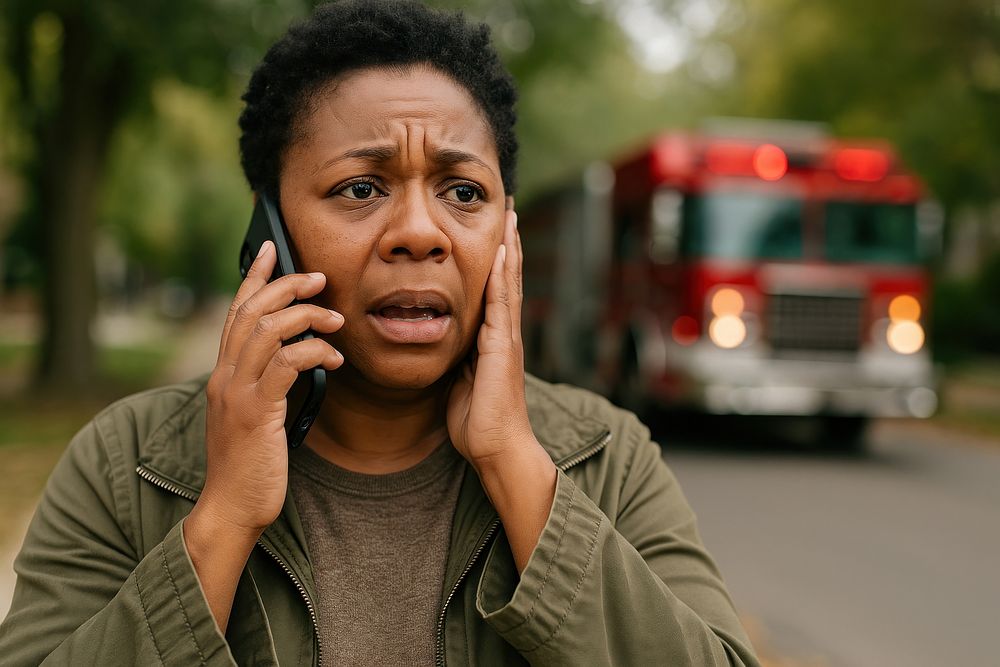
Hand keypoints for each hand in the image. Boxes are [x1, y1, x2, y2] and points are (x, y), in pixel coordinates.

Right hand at [196, 240, 344, 536]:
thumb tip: (294, 362)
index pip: (235, 312)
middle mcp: (224, 377)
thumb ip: (265, 386)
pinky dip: (315, 352)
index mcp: (224, 375)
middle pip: (251, 311)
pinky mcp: (256, 412)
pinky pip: (287, 364)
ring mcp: (237, 393)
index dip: (253, 277)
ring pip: (268, 329)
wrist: (231, 508)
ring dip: (307, 316)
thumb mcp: (254, 418)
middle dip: (286, 285)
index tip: (271, 249)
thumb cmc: (249, 466)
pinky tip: (336, 360)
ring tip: (336, 319)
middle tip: (319, 277)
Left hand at [446, 210, 534, 466]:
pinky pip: (501, 303)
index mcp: (493, 339)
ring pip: (508, 282)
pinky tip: (503, 251)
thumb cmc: (477, 422)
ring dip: (510, 246)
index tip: (496, 228)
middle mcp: (504, 332)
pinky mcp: (502, 347)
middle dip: (508, 241)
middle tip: (509, 205)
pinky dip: (503, 275)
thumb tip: (439, 343)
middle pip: (508, 276)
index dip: (497, 258)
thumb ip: (456, 358)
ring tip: (510, 214)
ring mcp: (506, 338)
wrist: (497, 448)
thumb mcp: (460, 381)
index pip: (496, 289)